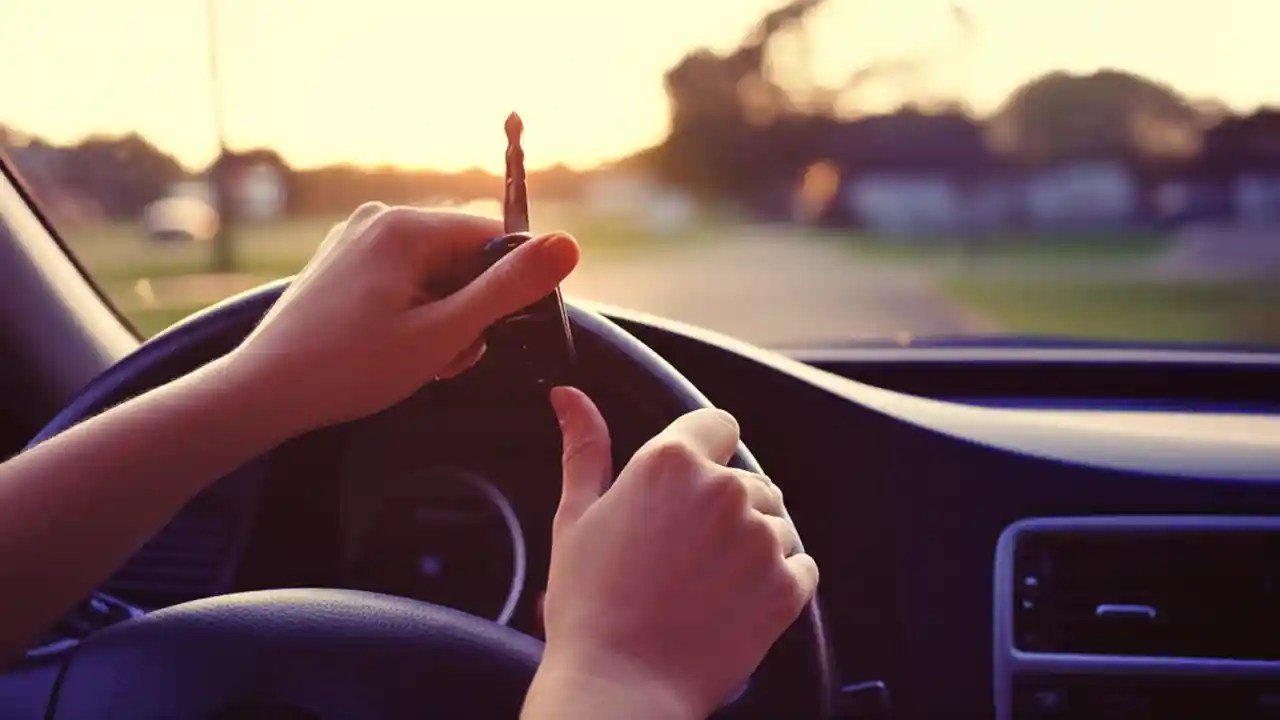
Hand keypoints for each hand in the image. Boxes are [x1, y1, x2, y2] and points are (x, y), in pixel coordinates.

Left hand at [227, 203, 578, 433]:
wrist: (264, 392)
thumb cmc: (351, 367)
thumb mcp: (444, 333)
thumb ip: (509, 289)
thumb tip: (569, 245)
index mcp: (406, 226)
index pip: (493, 238)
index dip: (506, 289)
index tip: (495, 333)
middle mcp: (380, 220)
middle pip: (463, 257)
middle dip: (469, 311)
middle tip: (447, 358)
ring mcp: (357, 241)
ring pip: (434, 274)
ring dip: (443, 319)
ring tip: (419, 362)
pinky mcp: (343, 265)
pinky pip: (402, 281)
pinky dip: (413, 316)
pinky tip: (395, 352)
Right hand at [525, 387, 818, 719]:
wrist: (620, 688)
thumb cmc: (590, 605)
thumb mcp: (576, 517)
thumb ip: (585, 448)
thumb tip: (569, 396)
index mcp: (671, 462)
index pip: (719, 424)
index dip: (702, 455)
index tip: (684, 492)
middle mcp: (724, 489)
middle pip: (747, 478)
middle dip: (724, 507)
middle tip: (683, 555)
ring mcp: (760, 538)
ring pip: (776, 521)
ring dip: (751, 545)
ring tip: (704, 584)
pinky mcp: (788, 585)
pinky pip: (800, 565)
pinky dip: (776, 583)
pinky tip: (731, 604)